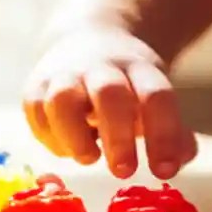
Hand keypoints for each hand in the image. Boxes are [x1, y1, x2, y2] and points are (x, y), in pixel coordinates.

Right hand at [22, 25, 196, 178]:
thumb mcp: (152, 100)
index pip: (156, 96)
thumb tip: (176, 161)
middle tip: (124, 171)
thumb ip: (170, 132)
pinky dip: (50, 137)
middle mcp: (102, 67)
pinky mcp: (35, 87)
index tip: (165, 171)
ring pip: (62, 98)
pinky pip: (36, 112)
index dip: (163, 134)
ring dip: (74, 135)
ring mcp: (65, 74)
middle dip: (117, 135)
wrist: (86, 40)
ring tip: (89, 157)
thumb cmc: (126, 88)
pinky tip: (67, 147)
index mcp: (140, 69)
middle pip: (110, 94)